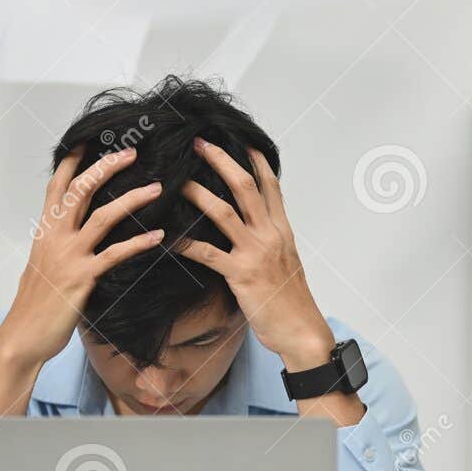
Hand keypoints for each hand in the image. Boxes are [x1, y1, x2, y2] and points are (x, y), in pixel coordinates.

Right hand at [0, 146, 164, 367]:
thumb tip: (68, 235)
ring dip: (131, 200)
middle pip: (80, 190)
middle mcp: (54, 237)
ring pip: (101, 216)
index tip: (87, 141)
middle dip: (106, 167)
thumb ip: (55, 246)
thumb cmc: (34, 306)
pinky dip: (139, 243)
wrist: (23, 337)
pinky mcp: (82, 277)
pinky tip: (159, 236)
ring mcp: (68, 256)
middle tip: (131, 153)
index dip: (71, 162)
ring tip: (156, 189)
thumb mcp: (41, 267)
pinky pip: (115, 254)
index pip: (57, 188)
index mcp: (44, 232)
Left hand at [173, 138, 334, 371]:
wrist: (303, 331)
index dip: (255, 159)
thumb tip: (255, 227)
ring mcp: (255, 254)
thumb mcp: (286, 263)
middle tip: (199, 144)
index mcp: (282, 230)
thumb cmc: (292, 302)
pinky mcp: (241, 275)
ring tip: (177, 181)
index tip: (240, 139)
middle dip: (222, 161)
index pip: (270, 185)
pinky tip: (168, 238)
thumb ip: (270, 241)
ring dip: (198, 193)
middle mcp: (270, 235)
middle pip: (245, 186)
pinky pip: (208, 254)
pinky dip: (186, 244)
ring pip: (224, 212)